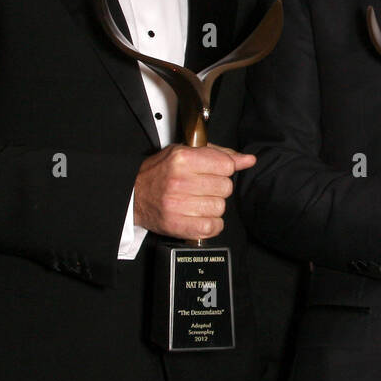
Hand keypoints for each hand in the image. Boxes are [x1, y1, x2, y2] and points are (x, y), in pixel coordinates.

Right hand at [133, 143, 255, 240]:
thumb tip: (248, 160)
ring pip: (220, 207)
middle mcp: (180, 181)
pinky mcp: (177, 225)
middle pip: (225, 187)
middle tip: (202, 188)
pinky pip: (213, 227)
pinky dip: (211, 224)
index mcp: (183, 159)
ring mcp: (178, 204)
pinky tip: (200, 216)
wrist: (133, 195)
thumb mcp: (186, 153)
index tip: (214, 172)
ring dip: (213, 206)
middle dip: (218, 188)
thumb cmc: (161, 172)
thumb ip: (219, 154)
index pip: (226, 165)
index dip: (223, 170)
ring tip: (197, 201)